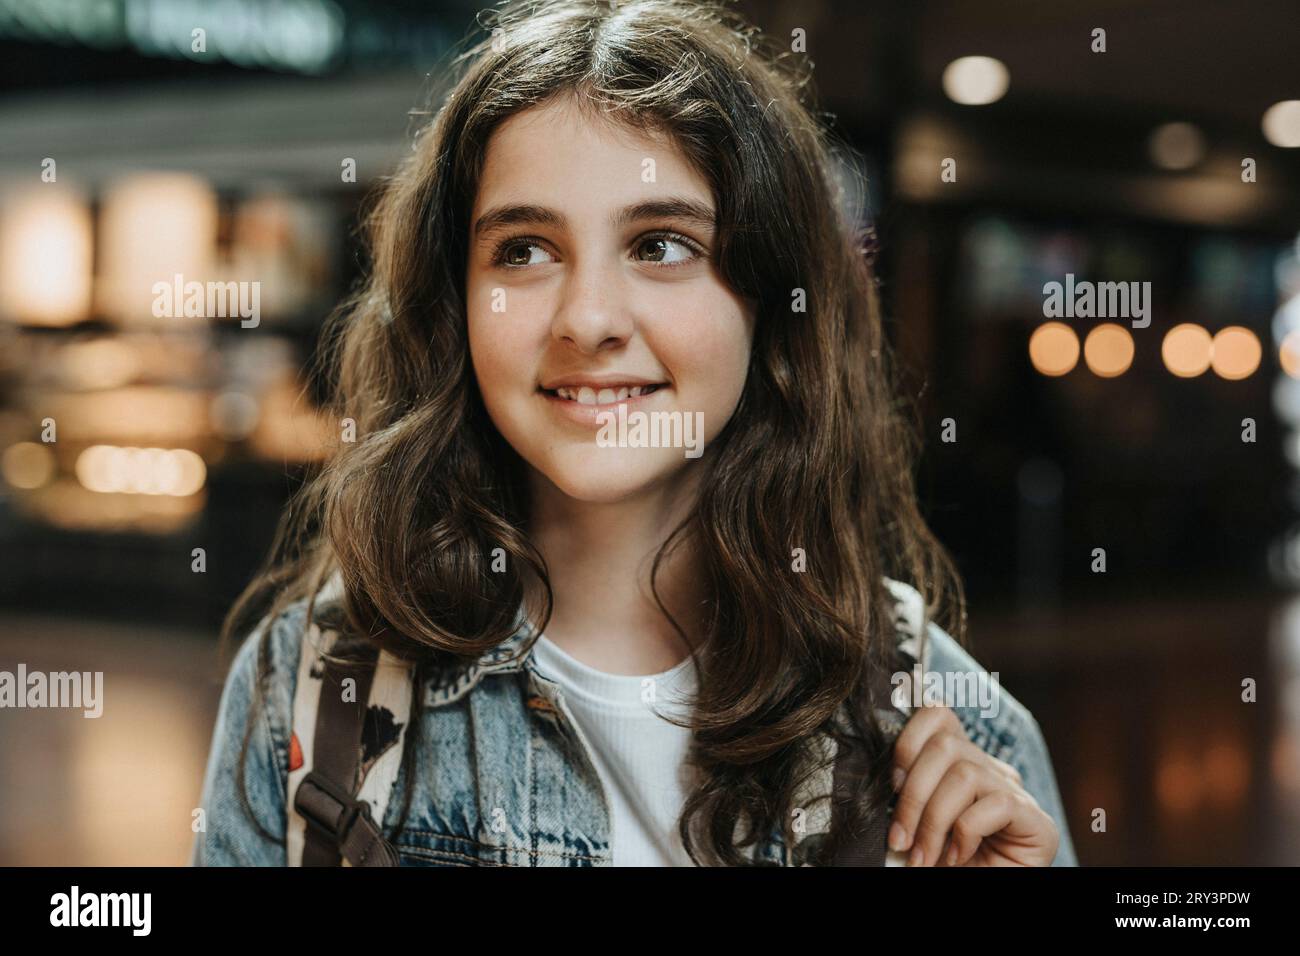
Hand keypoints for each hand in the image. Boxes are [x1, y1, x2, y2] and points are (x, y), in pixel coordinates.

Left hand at [888, 704, 1057, 865]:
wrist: (983, 894)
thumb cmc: (943, 863)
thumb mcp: (914, 822)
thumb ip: (905, 792)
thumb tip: (876, 772)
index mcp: (961, 763)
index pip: (939, 715)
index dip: (909, 740)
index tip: (892, 784)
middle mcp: (991, 771)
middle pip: (945, 745)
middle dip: (913, 795)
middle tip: (900, 839)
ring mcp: (1016, 794)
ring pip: (965, 773)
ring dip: (934, 822)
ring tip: (924, 857)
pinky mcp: (1037, 822)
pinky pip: (996, 804)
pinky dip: (967, 834)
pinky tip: (958, 857)